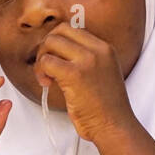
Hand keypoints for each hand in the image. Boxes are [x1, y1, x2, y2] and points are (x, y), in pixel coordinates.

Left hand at [33, 23, 138, 143]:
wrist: (114, 125)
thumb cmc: (105, 107)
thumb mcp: (103, 73)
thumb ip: (86, 60)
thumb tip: (58, 54)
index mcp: (105, 48)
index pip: (71, 29)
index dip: (56, 43)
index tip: (55, 60)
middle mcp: (98, 50)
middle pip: (59, 31)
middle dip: (46, 48)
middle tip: (46, 69)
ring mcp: (87, 60)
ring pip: (50, 43)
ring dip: (41, 60)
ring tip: (46, 78)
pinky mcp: (75, 74)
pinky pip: (46, 62)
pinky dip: (40, 72)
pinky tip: (47, 84)